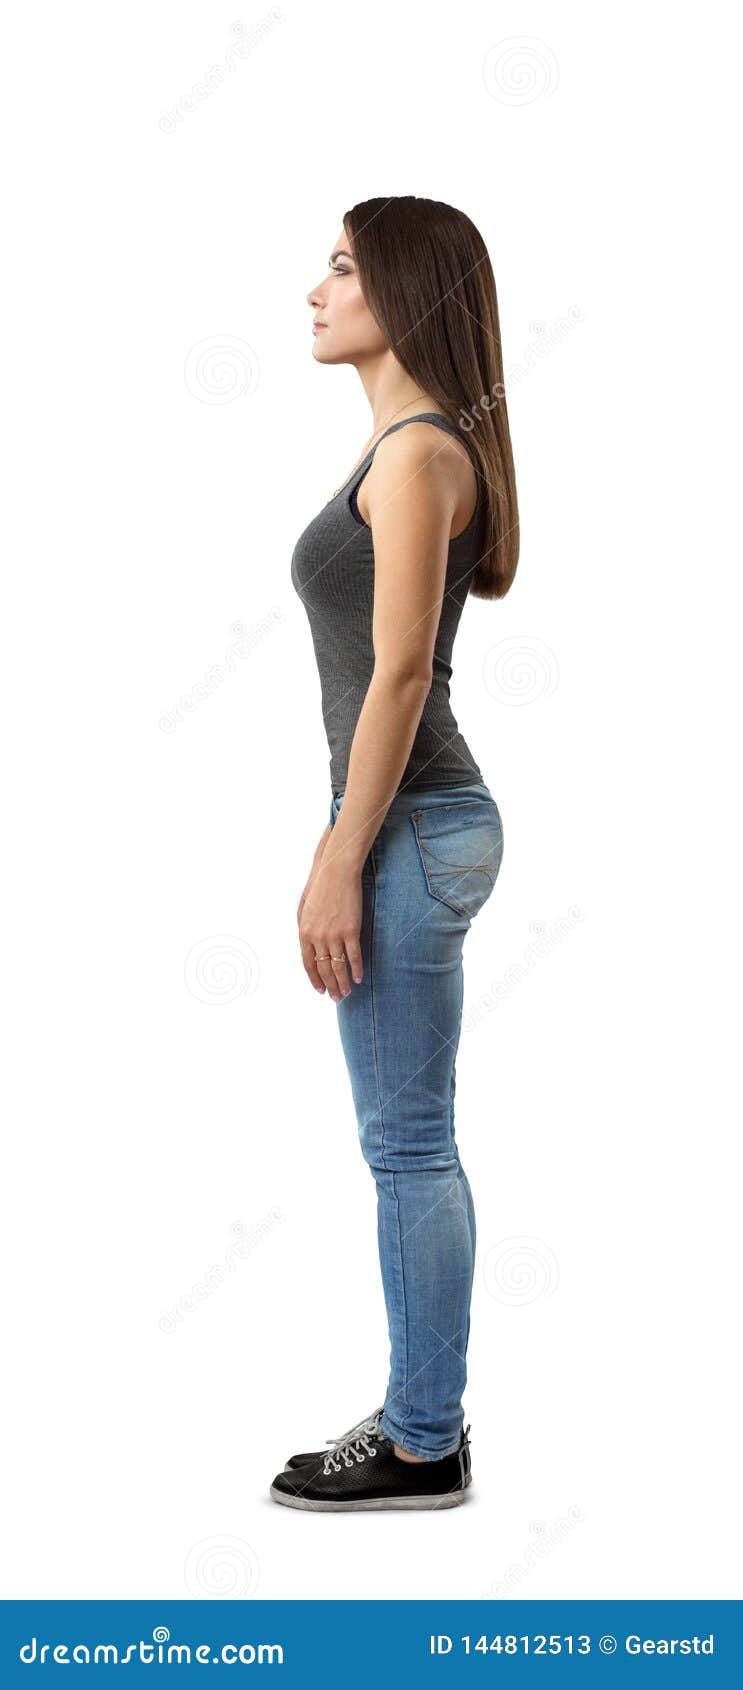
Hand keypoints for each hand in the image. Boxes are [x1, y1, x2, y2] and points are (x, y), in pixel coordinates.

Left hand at [298, 850, 363, 999]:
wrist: (336, 871)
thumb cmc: (319, 886)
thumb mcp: (303, 907)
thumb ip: (304, 927)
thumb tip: (307, 943)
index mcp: (304, 932)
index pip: (308, 964)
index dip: (315, 979)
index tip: (321, 990)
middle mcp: (317, 937)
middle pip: (323, 969)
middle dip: (330, 986)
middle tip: (336, 998)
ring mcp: (334, 935)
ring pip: (338, 966)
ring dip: (342, 983)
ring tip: (347, 993)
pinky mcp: (351, 930)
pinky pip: (354, 956)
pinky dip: (356, 969)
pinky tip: (358, 979)